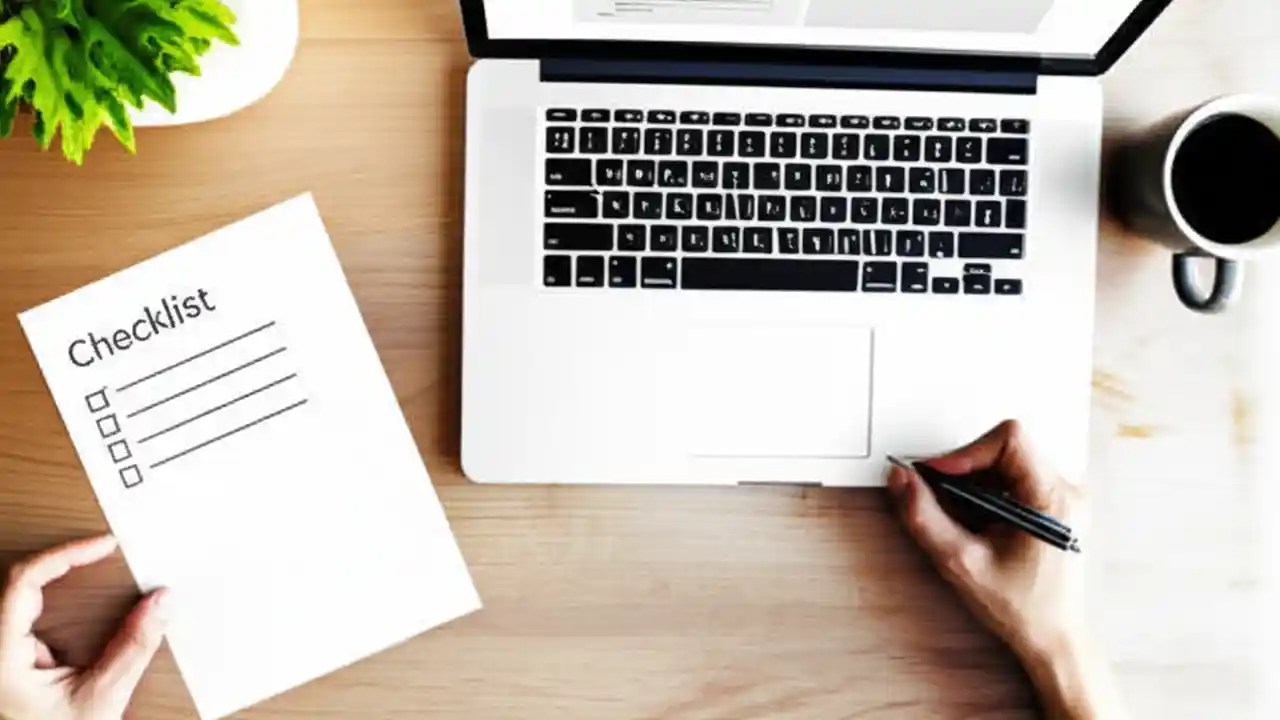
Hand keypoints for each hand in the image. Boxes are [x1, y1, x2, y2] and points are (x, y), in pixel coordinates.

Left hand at [0, 535, 167, 719]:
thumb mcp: (99, 700)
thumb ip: (133, 647)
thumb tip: (160, 604)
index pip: (25, 582)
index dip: (67, 554)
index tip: (104, 545)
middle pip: (20, 584)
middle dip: (65, 564)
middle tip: (103, 551)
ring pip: (21, 603)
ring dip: (58, 588)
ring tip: (94, 575)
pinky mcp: (6, 668)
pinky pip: (25, 624)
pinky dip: (54, 612)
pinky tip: (79, 618)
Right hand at [888, 421, 1126, 719]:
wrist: (1053, 637)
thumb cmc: (1022, 607)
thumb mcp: (962, 563)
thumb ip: (924, 517)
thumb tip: (900, 479)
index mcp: (1054, 498)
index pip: (1009, 439)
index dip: (965, 451)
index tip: (937, 474)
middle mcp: (1066, 489)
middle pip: (1004, 447)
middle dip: (964, 469)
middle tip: (941, 499)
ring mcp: (1061, 495)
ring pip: (1004, 461)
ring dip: (972, 482)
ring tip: (963, 519)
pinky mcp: (1052, 503)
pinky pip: (1011, 477)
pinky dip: (984, 492)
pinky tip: (978, 523)